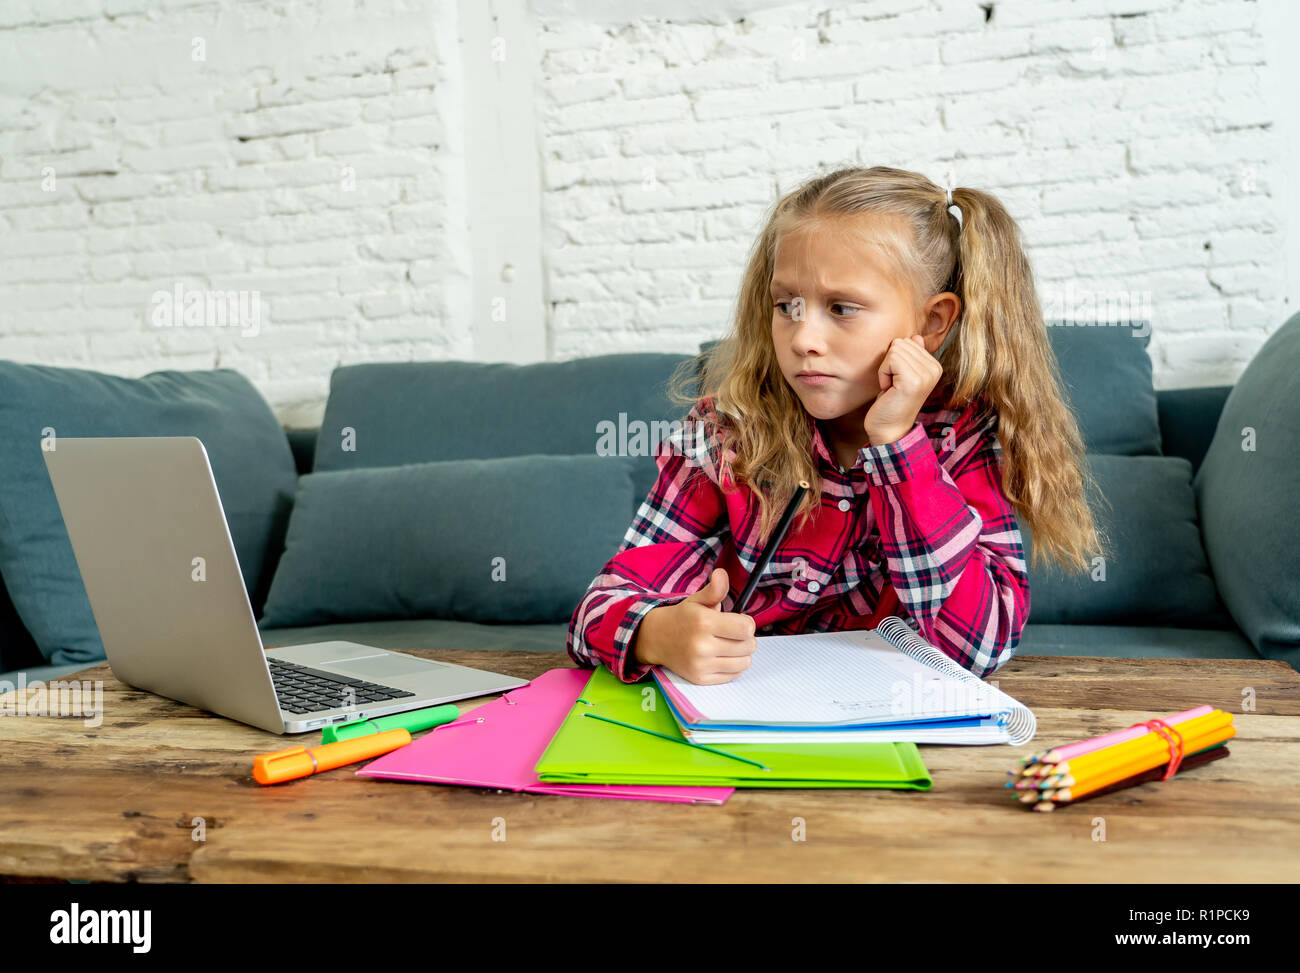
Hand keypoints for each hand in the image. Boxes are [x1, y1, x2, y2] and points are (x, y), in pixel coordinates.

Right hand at [633, 568, 755, 684]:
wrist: (657, 638)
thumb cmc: (683, 618)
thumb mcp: (697, 600)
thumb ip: (714, 589)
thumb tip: (721, 573)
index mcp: (703, 622)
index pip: (746, 628)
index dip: (747, 623)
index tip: (739, 621)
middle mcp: (701, 646)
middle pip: (748, 646)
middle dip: (746, 639)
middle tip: (733, 634)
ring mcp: (701, 665)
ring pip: (744, 663)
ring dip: (742, 654)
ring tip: (730, 646)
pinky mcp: (700, 679)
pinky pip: (733, 675)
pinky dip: (732, 667)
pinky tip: (722, 657)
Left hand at [864, 334, 942, 445]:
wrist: (889, 430)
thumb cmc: (892, 402)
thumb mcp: (902, 375)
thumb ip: (911, 356)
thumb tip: (916, 337)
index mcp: (935, 366)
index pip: (907, 341)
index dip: (894, 360)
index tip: (898, 381)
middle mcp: (935, 369)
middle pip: (901, 343)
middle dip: (889, 364)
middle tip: (893, 386)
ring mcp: (926, 375)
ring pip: (895, 350)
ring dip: (885, 370)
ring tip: (892, 389)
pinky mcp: (913, 380)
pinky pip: (890, 359)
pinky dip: (883, 374)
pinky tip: (888, 390)